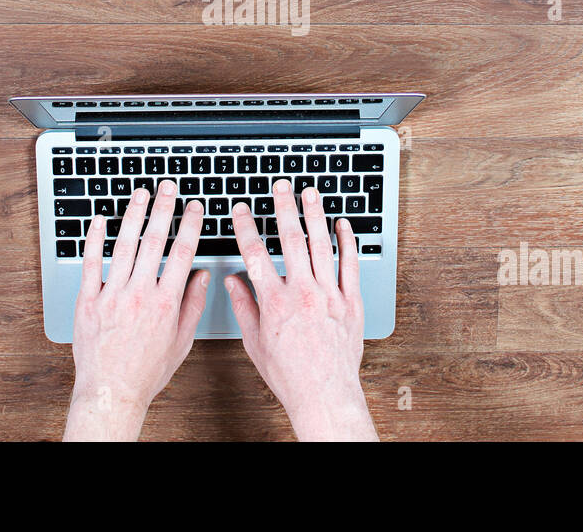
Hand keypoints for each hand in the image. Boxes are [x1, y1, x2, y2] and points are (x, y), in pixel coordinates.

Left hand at [63, 180, 208, 440]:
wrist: (111, 391)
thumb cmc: (146, 371)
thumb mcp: (181, 341)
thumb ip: (193, 305)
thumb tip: (201, 275)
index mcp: (165, 303)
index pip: (182, 253)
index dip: (190, 225)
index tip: (194, 207)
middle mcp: (139, 294)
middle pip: (154, 241)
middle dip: (163, 209)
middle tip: (168, 188)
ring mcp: (112, 295)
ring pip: (124, 246)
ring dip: (133, 216)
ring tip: (140, 194)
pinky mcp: (88, 300)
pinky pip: (91, 263)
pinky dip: (95, 239)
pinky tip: (100, 221)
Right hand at [226, 179, 376, 440]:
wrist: (324, 394)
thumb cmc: (289, 373)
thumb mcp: (255, 342)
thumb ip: (244, 307)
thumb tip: (232, 281)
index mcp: (275, 302)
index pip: (256, 254)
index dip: (246, 227)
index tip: (242, 210)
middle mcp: (303, 293)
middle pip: (292, 240)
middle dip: (284, 208)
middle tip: (281, 187)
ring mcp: (330, 295)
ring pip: (322, 246)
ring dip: (315, 215)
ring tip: (310, 194)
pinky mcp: (351, 302)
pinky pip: (350, 265)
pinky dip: (347, 242)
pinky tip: (343, 225)